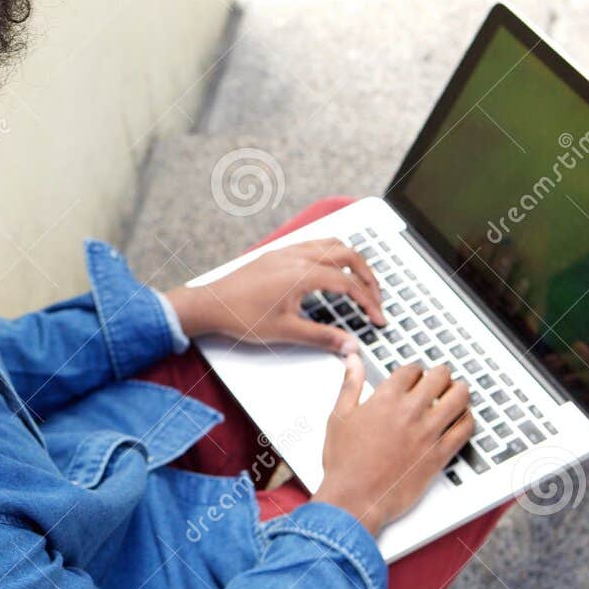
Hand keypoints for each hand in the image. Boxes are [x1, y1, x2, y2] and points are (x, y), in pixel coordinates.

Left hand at [163, 238, 383, 351]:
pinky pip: (314, 244)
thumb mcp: (286, 331)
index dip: (368, 301)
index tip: (377, 317)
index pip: (348, 283)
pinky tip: (331, 271)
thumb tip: (350, 344)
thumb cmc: (241, 316)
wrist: (210, 305)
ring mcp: (287, 252)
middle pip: (347, 255)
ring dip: (351, 260)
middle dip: (367, 275)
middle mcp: (297, 256)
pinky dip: (333, 254)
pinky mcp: (278, 254)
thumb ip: (323, 337)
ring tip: (360, 281)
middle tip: (376, 296)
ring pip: (331, 244)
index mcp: (302, 274)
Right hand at [311, 354, 474, 536]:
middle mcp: (410, 412)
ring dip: (459, 391)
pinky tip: (462, 418)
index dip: (416, 369)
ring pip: (458, 398)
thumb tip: (353, 361)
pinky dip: (467, 419)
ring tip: (456, 392)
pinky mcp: (439, 454)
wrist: (355, 498)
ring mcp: (428, 433)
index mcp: (385, 399)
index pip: (412, 370)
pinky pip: (465, 429)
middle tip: (440, 379)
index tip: (416, 374)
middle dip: (441, 375)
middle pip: (440, 377)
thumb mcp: (339, 417)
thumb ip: (350, 384)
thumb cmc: (344, 463)